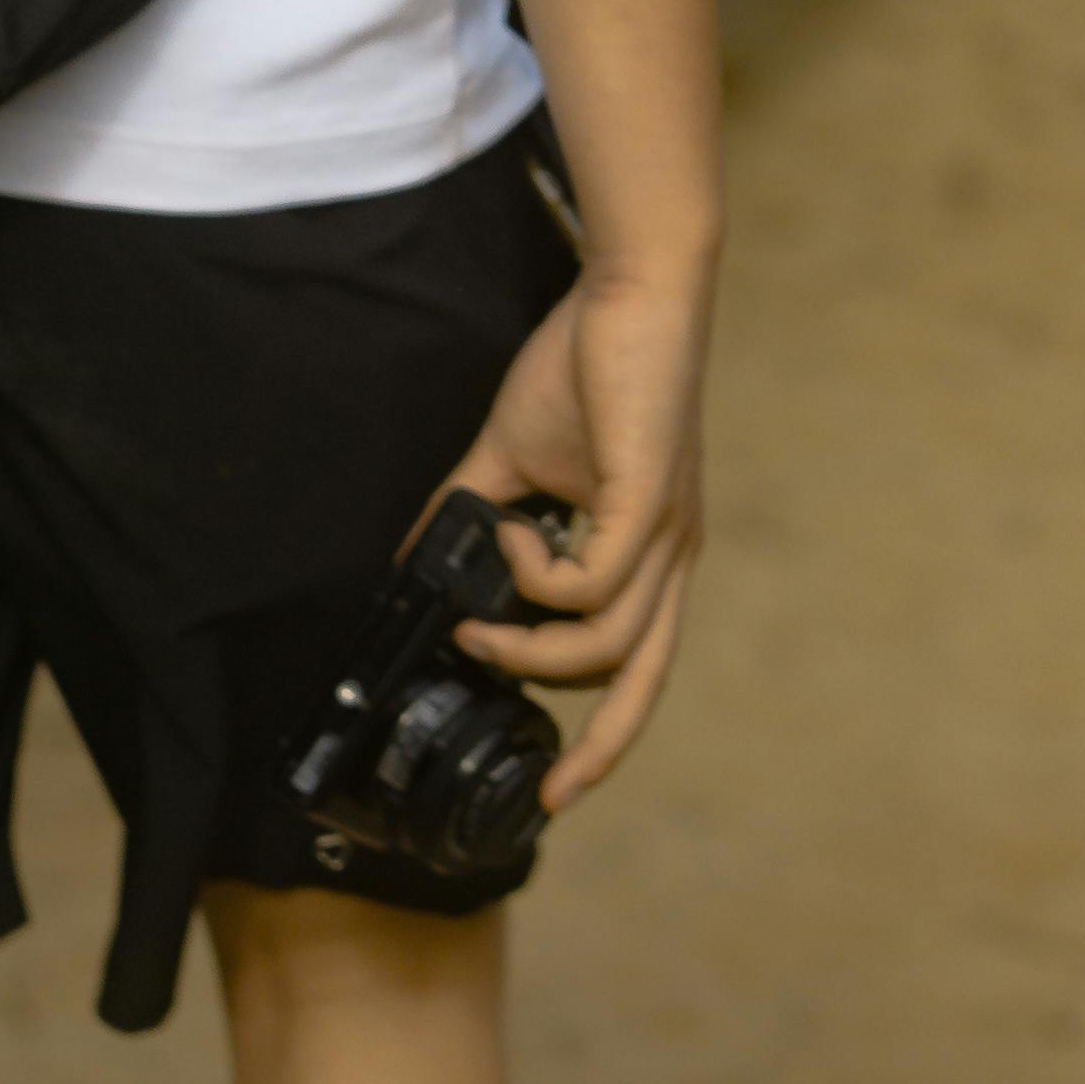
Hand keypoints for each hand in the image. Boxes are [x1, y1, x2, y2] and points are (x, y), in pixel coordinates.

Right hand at [447, 264, 708, 805]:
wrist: (632, 291)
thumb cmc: (587, 364)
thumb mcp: (517, 457)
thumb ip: (474, 514)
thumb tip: (416, 560)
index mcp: (648, 551)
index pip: (637, 662)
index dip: (604, 726)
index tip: (554, 777)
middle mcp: (668, 555)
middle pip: (645, 679)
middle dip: (603, 748)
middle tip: (552, 793)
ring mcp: (664, 532)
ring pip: (607, 641)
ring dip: (530, 646)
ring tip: (479, 618)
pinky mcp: (648, 499)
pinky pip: (594, 584)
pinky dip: (537, 579)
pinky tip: (509, 532)